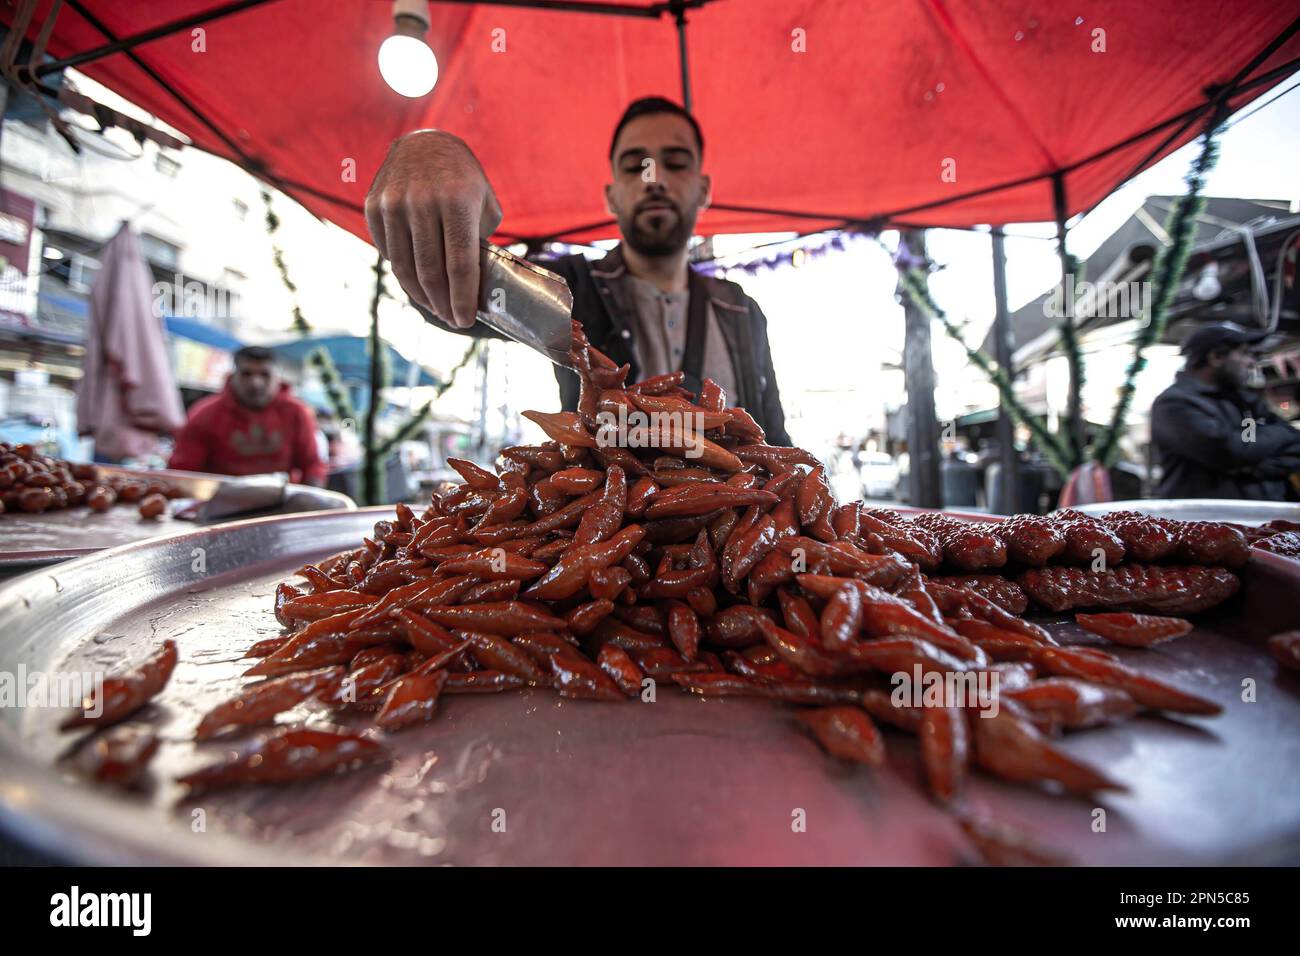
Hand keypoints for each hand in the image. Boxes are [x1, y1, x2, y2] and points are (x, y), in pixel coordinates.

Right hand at [365, 130, 502, 328]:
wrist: (424, 143)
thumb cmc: (463, 180)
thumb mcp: (484, 203)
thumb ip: (481, 240)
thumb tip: (475, 286)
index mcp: (456, 200)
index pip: (459, 264)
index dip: (462, 298)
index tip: (466, 320)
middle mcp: (422, 201)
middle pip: (431, 271)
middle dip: (443, 304)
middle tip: (452, 320)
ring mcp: (393, 203)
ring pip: (405, 267)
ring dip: (421, 296)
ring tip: (436, 308)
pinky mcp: (373, 207)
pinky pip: (388, 253)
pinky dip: (403, 273)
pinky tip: (417, 283)